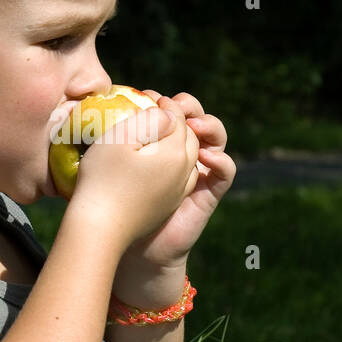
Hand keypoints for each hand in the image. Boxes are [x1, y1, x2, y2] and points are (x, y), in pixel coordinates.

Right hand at [70, 97, 199, 249]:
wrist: (98, 230)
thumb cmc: (102, 180)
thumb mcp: (120, 139)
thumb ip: (150, 119)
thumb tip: (168, 113)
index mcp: (177, 153)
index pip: (179, 118)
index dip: (165, 105)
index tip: (146, 98)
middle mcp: (184, 173)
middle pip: (188, 137)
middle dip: (174, 122)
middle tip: (151, 113)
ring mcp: (177, 192)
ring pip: (185, 158)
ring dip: (174, 143)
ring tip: (152, 136)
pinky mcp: (167, 206)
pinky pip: (177, 177)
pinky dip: (170, 164)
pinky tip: (151, 162)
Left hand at [117, 91, 235, 268]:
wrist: (130, 246)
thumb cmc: (117, 202)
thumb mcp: (115, 165)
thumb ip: (120, 140)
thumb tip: (123, 111)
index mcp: (159, 143)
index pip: (171, 111)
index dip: (164, 101)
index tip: (146, 95)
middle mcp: (181, 154)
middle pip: (196, 118)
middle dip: (189, 106)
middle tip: (175, 105)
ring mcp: (199, 171)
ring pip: (215, 139)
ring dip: (210, 126)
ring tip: (195, 125)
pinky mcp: (210, 192)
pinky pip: (225, 172)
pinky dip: (222, 161)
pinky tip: (207, 157)